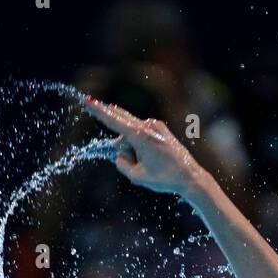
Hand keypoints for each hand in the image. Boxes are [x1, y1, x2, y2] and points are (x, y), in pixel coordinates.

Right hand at [82, 97, 209, 199]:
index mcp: (141, 136)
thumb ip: (121, 163)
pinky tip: (152, 158)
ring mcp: (155, 125)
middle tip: (139, 162)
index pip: (113, 121)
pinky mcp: (160, 128)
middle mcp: (148, 126)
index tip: (87, 100)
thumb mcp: (136, 176)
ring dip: (131, 148)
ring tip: (150, 164)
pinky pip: (140, 134)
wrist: (189, 177)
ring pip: (130, 134)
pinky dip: (139, 146)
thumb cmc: (164, 178)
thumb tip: (119, 152)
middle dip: (122, 147)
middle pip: (122, 128)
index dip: (98, 111)